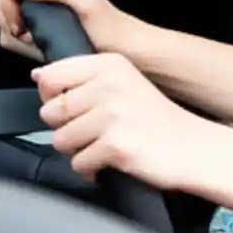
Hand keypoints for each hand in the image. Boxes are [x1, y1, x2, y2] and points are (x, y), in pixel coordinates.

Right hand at [0, 0, 137, 57]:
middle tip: (23, 29)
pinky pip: (1, 15)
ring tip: (29, 32)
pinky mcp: (27, 5)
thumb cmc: (106, 25)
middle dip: (2, 11)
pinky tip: (29, 35)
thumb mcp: (86, 2)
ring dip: (5, 20)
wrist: (114, 44)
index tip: (19, 21)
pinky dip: (9, 29)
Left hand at [35, 53, 209, 189]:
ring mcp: (113, 115)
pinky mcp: (115, 145)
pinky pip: (77, 163)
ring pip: (60, 140)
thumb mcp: (124, 82)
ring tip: (106, 144)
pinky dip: (91, 168)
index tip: (77, 107)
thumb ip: (82, 77)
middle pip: (50, 112)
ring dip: (79, 150)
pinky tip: (112, 160)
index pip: (51, 77)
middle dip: (67, 128)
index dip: (54, 98)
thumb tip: (39, 75)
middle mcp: (111, 85)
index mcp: (110, 64)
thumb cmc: (156, 119)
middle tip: (97, 130)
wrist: (193, 148)